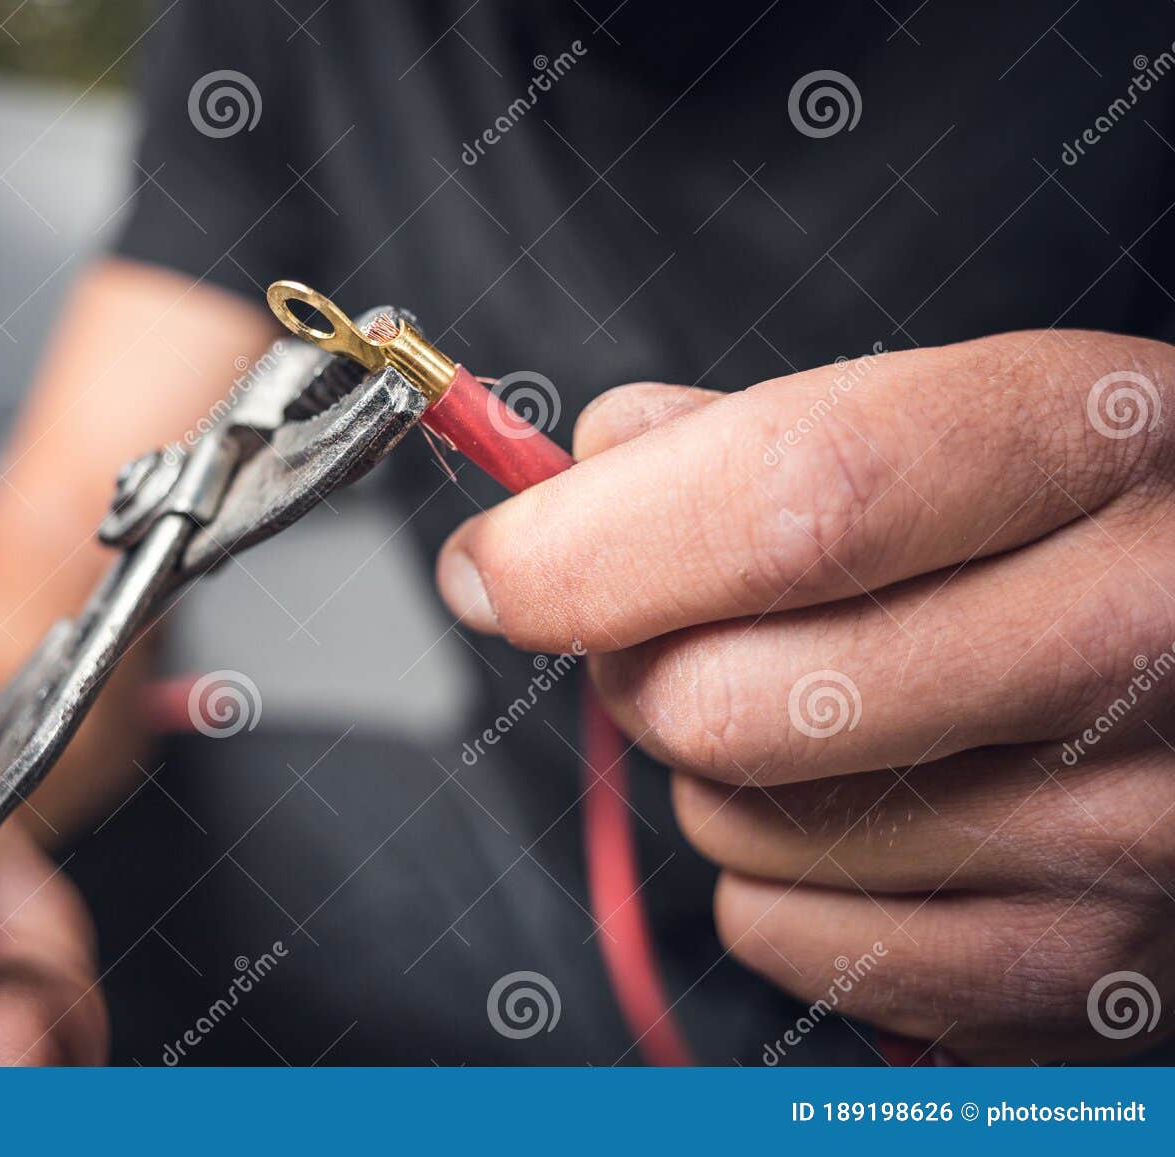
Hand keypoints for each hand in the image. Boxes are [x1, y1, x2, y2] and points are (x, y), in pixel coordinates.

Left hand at [437, 330, 1174, 1062]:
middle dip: (630, 663)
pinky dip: (773, 878)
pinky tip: (866, 811)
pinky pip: (787, 938)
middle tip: (662, 624)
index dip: (591, 542)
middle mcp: (1134, 638)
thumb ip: (780, 420)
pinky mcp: (1082, 968)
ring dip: (709, 768)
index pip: (799, 502)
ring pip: (738, 828)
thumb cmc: (1108, 527)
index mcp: (1097, 443)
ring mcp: (1122, 829)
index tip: (493, 564)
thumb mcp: (990, 411)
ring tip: (813, 707)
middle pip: (731, 696)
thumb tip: (592, 466)